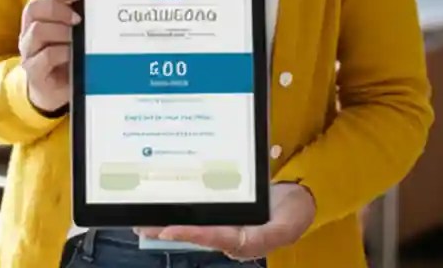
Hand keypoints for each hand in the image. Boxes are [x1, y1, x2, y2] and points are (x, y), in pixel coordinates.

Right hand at [19, 0, 81, 113]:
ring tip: (75, 38)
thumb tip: (96, 6)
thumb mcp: (72, 37)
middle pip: (34, 8)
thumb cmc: (65, 59)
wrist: (53, 91)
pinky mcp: (33, 71)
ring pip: (37, 30)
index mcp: (39, 18)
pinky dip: (61, 52)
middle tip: (78, 19)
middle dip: (58, 9)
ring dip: (60, 31)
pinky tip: (72, 54)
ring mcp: (29, 51)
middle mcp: (29, 32)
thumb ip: (76, 21)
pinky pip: (44, 56)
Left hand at [137, 182, 315, 260]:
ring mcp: (226, 226)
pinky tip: (164, 212)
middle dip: (167, 231)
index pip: (212, 236)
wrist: (300, 201)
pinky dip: (181, 215)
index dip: (189, 234)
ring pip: (192, 226)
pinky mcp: (224, 216)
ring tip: (143, 222)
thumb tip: (242, 240)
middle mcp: (231, 235)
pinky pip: (199, 217)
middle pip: (195, 233)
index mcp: (245, 239)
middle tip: (142, 226)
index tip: (168, 231)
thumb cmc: (294, 213)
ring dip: (168, 224)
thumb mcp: (287, 225)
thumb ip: (269, 234)